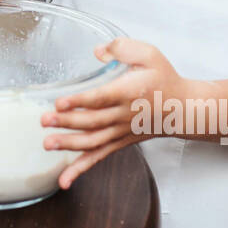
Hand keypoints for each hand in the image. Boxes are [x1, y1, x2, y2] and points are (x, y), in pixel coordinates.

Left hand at [41, 37, 197, 188]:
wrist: (183, 108)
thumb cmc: (164, 79)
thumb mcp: (149, 54)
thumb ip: (122, 48)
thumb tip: (98, 51)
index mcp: (128, 92)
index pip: (101, 99)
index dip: (79, 102)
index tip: (59, 103)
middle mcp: (123, 115)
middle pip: (92, 122)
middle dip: (66, 122)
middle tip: (44, 121)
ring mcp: (120, 132)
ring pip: (93, 142)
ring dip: (69, 144)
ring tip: (47, 144)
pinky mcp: (119, 142)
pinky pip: (98, 157)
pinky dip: (80, 169)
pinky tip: (63, 179)